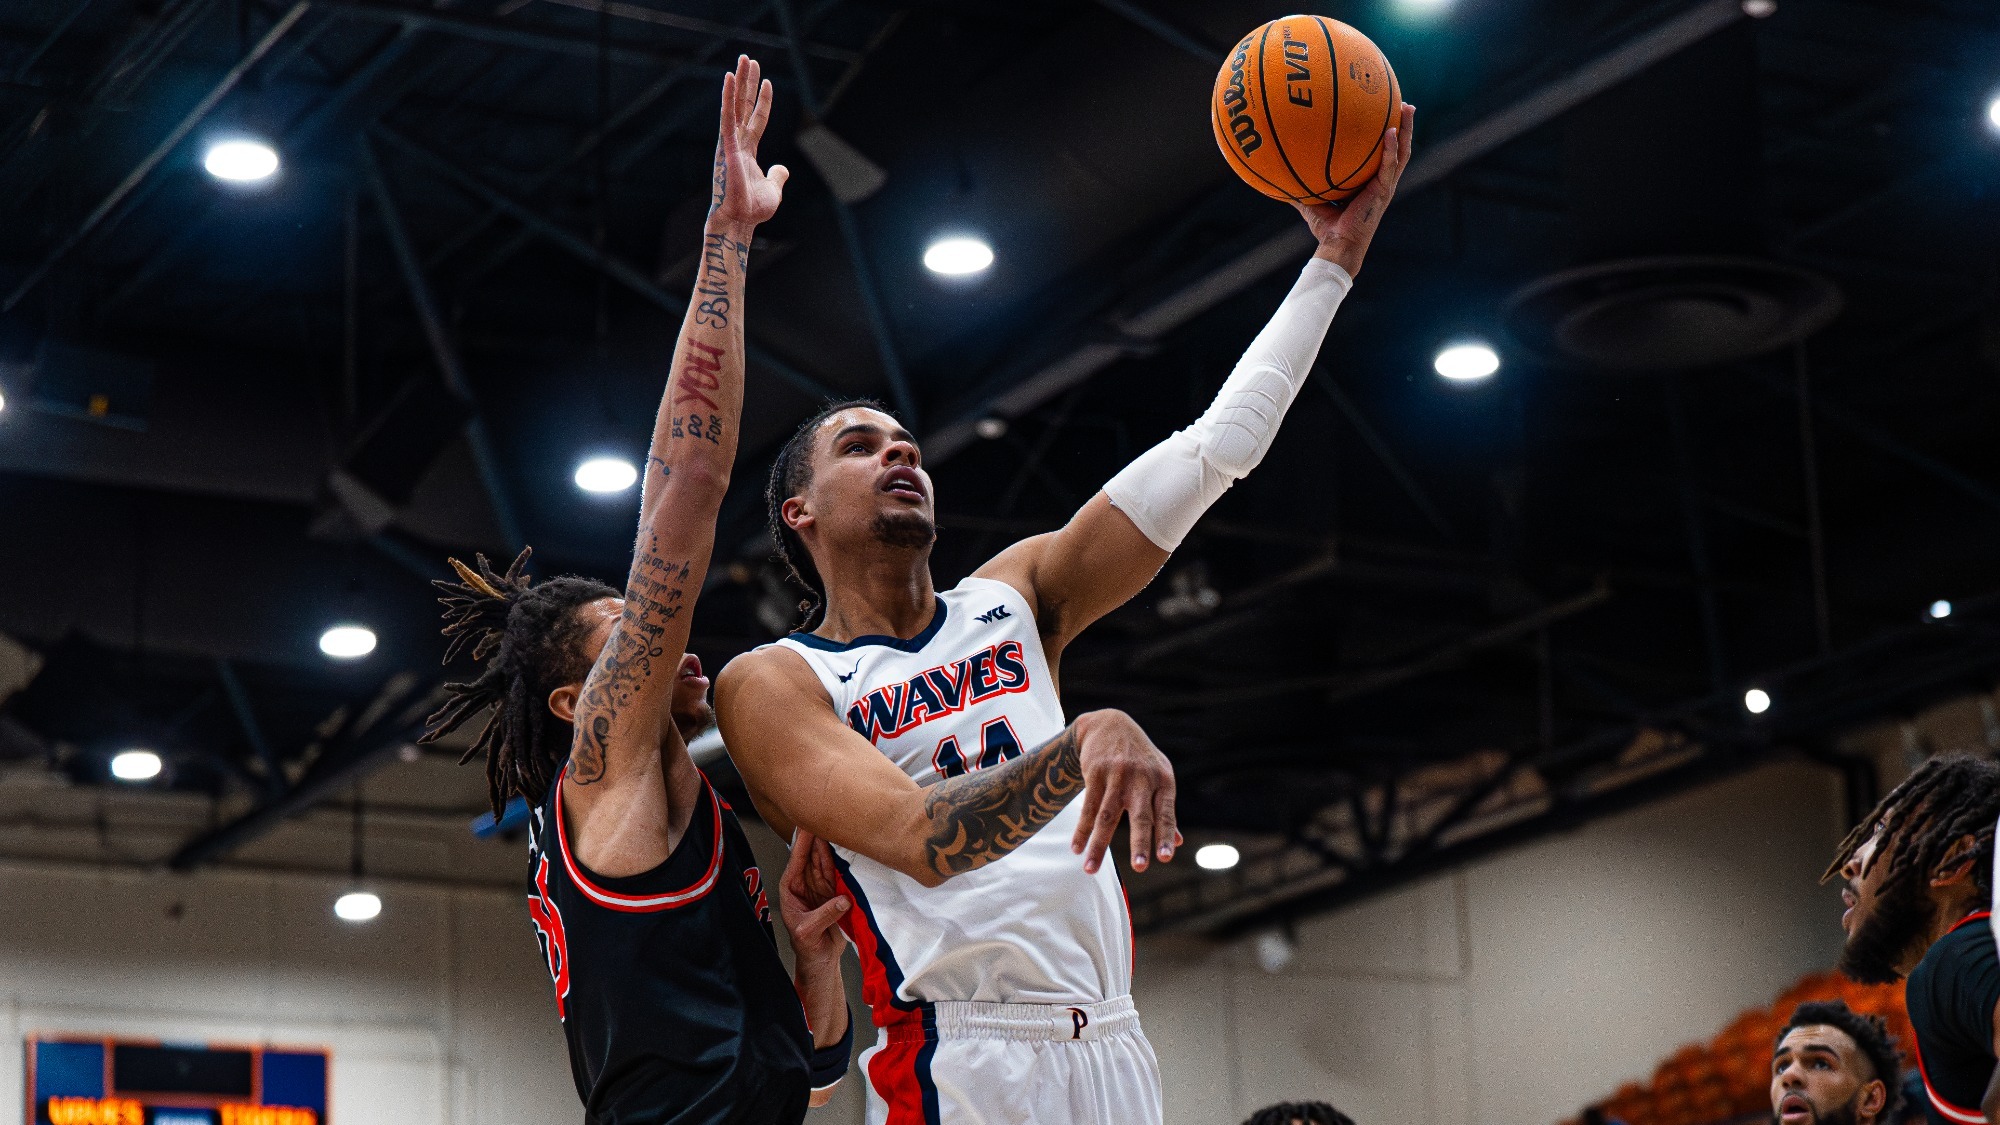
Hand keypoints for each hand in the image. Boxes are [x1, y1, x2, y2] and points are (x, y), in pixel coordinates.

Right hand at [709, 55, 787, 228]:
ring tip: (743, 59)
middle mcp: (737, 142)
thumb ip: (777, 176)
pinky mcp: (726, 145)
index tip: (767, 82)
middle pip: (743, 105)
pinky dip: (728, 97)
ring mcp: (730, 142)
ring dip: (739, 81)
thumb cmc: (752, 210)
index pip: (756, 119)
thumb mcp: (773, 190)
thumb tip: (782, 168)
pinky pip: (727, 116)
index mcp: (747, 151)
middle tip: (748, 58)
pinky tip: (729, 78)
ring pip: (734, 105)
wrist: (739, 221)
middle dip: (747, 82)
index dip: (762, 101)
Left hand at [781, 827, 849, 968]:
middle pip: (811, 853)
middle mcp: (804, 882)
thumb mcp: (809, 932)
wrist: (820, 959)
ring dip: (830, 842)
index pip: (796, 858)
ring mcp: (820, 885)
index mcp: (790, 888)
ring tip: (837, 821)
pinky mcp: (834, 890)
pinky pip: (837, 869)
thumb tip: (843, 900)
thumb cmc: (807, 947)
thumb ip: (825, 914)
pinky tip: (845, 842)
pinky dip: (841, 857)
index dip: (803, 840)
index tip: (808, 821)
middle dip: (817, 833)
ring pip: (825, 858)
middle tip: (825, 812)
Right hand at [1068, 709, 1179, 874]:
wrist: (1109, 723)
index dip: (1166, 835)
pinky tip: (1076, 848)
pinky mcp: (1095, 772)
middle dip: (1140, 843)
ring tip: (1090, 869)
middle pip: (1140, 816)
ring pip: (1107, 816)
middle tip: (1140, 868)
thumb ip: (1165, 810)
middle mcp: (1142, 778)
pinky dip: (1081, 830)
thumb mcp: (1158, 777)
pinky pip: (1087, 807)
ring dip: (1098, 845)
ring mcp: (1118, 774)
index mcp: (1163, 781)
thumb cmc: (1140, 758)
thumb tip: (1178, 843)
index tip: (1165, 857)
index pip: (1167, 813)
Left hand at [1293, 102, 1414, 278]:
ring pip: (1402, 153)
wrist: (1337, 246)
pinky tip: (1391, 131)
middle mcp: (1382, 182)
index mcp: (1371, 182)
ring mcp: (1385, 186)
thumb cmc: (1327, 229)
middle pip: (1399, 148)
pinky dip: (1391, 148)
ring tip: (1408, 109)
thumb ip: (1301, 188)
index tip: (1388, 114)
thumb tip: (1280, 177)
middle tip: (1405, 105)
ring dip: (1406, 130)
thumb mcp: (1312, 203)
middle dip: (1404, 125)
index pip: (1383, 154)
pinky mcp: (1383, 191)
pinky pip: (1389, 165)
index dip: (1389, 136)